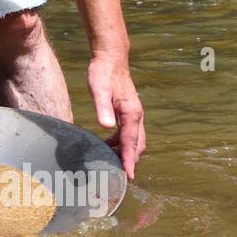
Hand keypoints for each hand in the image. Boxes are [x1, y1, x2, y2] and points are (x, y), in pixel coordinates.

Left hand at [88, 54, 145, 178]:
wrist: (111, 59)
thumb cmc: (103, 73)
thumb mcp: (99, 90)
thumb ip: (102, 108)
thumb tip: (107, 127)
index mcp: (131, 114)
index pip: (131, 142)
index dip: (129, 160)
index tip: (128, 176)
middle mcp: (137, 116)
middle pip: (138, 145)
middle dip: (131, 161)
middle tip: (120, 176)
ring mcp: (134, 114)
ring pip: (135, 140)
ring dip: (126, 153)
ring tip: (111, 163)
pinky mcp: (129, 112)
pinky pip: (129, 133)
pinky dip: (122, 143)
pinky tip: (108, 146)